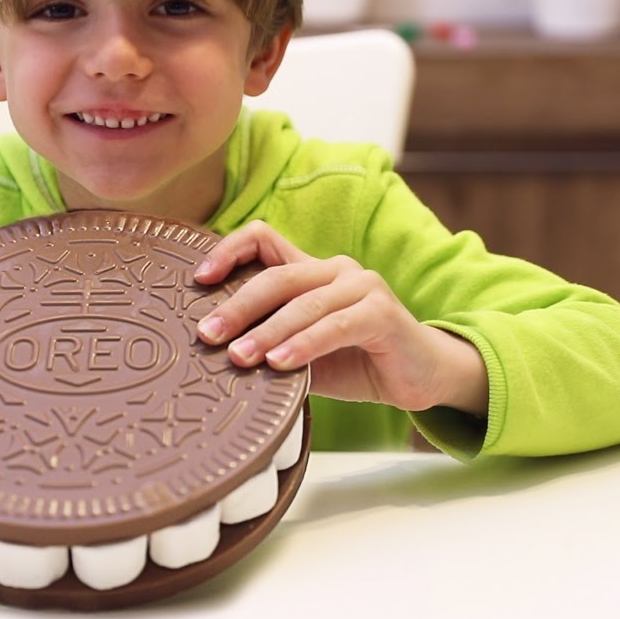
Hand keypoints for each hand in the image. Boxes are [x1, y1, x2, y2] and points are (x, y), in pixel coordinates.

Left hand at [193, 221, 487, 415]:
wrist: (421, 378)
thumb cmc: (355, 362)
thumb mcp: (302, 352)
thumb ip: (269, 343)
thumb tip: (214, 355)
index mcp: (311, 271)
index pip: (263, 239)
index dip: (227, 251)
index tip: (198, 280)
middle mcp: (335, 269)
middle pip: (276, 274)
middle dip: (236, 305)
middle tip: (207, 334)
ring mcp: (361, 286)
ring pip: (302, 303)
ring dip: (266, 331)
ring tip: (238, 357)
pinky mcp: (381, 312)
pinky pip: (334, 326)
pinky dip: (303, 345)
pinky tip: (280, 364)